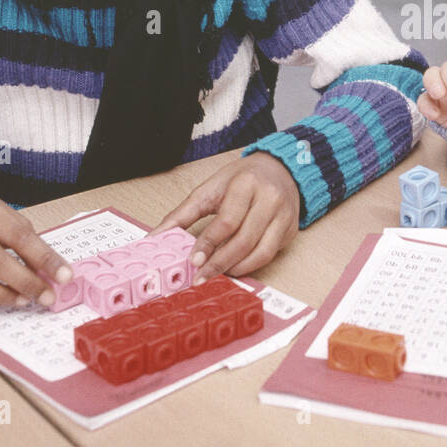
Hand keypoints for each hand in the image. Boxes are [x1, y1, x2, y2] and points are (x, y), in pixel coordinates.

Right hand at [0, 181, 71, 309]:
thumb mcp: (3, 212)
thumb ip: (25, 238)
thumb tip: (48, 270)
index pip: (19, 237)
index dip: (45, 258)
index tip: (65, 275)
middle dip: (26, 283)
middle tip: (48, 296)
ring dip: (3, 296)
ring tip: (25, 300)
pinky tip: (0, 301)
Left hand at [154, 151, 300, 280]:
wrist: (280, 169)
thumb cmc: (243, 178)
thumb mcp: (211, 188)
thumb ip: (184, 213)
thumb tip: (156, 236)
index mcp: (248, 183)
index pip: (227, 221)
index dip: (209, 244)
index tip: (193, 261)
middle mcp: (270, 199)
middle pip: (244, 240)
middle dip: (220, 263)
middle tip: (201, 277)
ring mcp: (284, 216)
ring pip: (260, 252)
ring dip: (235, 268)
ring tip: (215, 274)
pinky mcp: (290, 230)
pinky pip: (269, 255)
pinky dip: (250, 266)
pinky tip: (234, 268)